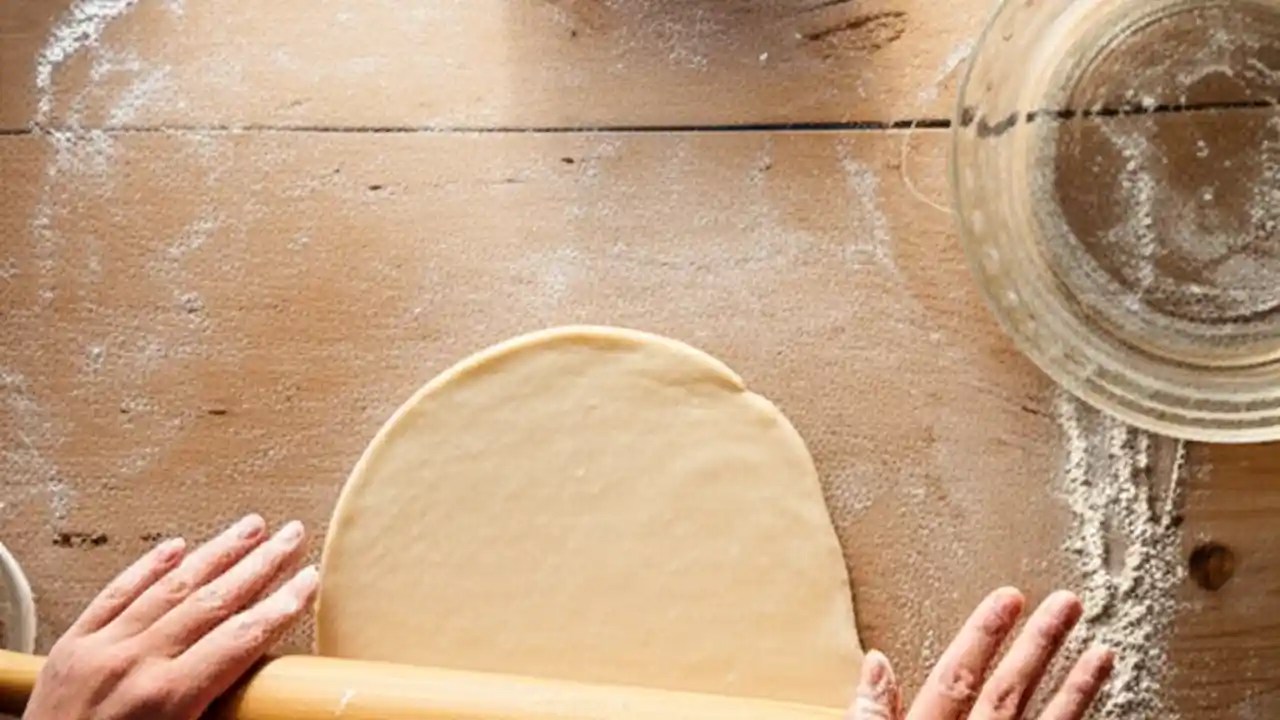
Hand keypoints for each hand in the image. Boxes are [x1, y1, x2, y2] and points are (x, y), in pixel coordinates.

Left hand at [24, 515, 317, 719]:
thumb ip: (222, 711)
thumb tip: (267, 693)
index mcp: (166, 700)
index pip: (241, 638)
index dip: (282, 605)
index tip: (308, 580)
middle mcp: (134, 665)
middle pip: (213, 600)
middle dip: (260, 564)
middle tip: (292, 535)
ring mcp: (99, 650)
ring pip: (170, 586)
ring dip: (216, 552)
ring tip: (250, 527)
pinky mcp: (71, 647)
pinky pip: (114, 594)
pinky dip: (147, 568)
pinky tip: (175, 548)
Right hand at [848, 588, 1113, 719]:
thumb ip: (869, 714)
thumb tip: (875, 664)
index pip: (957, 678)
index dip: (983, 635)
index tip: (1009, 598)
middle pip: (1008, 693)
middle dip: (1039, 645)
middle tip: (1068, 604)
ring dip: (1076, 687)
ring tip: (1101, 652)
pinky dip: (1079, 717)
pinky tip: (1096, 698)